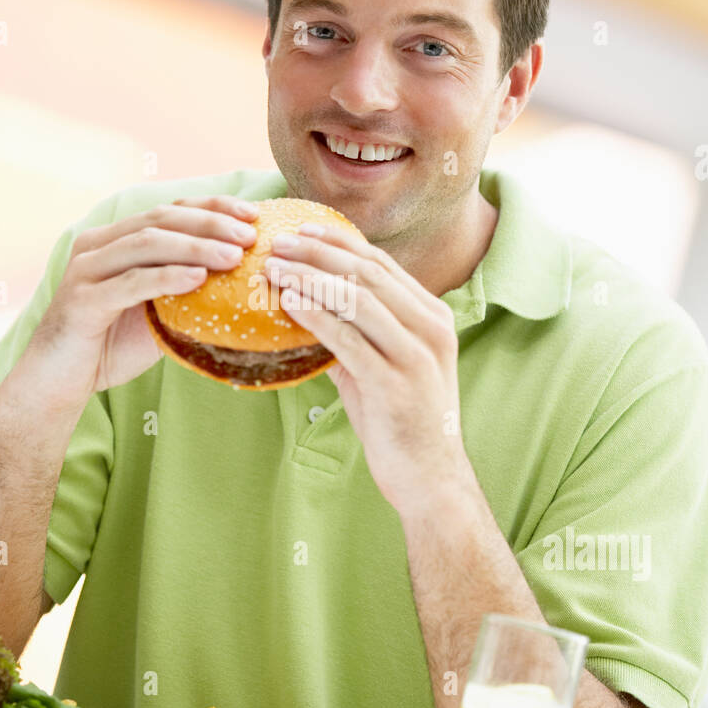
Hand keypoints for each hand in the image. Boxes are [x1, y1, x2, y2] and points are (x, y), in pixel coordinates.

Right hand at [22, 195, 258, 412]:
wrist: (59, 383)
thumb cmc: (110, 347)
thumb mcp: (156, 312)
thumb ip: (185, 291)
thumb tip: (241, 284)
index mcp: (114, 240)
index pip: (168, 211)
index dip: (211, 206)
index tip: (252, 214)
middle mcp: (97, 245)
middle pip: (160, 220)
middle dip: (210, 223)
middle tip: (249, 236)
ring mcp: (85, 270)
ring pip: (146, 245)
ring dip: (195, 247)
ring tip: (233, 257)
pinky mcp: (81, 301)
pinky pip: (130, 283)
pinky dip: (167, 277)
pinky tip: (198, 278)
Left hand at [264, 220, 472, 519]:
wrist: (429, 476)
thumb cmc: (401, 421)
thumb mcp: (383, 366)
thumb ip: (356, 334)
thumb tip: (308, 306)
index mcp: (432, 317)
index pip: (382, 264)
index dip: (340, 242)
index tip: (303, 230)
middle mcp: (431, 328)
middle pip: (368, 273)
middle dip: (319, 252)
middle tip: (280, 242)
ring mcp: (416, 355)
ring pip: (358, 298)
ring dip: (311, 278)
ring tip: (275, 269)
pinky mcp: (395, 383)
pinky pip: (349, 339)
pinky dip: (316, 315)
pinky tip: (289, 304)